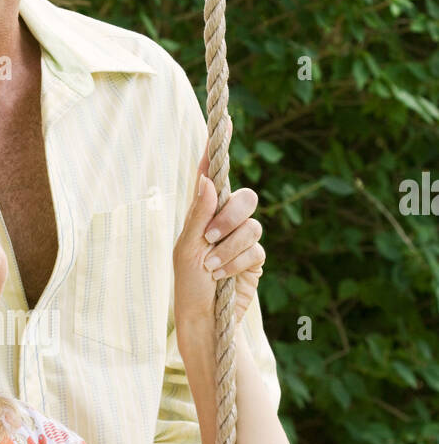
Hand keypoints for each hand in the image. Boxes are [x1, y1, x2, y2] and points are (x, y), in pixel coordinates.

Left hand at [173, 120, 265, 330]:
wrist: (204, 319)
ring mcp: (242, 240)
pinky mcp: (255, 259)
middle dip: (230, 215)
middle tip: (211, 237)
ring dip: (230, 247)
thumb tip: (208, 181)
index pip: (212, 179)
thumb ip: (199, 216)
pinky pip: (257, 248)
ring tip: (211, 267)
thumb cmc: (187, 284)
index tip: (221, 123)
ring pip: (252, 225)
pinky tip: (223, 276)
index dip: (215, 154)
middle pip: (244, 197)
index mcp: (203, 215)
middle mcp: (224, 223)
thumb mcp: (187, 249)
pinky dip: (237, 262)